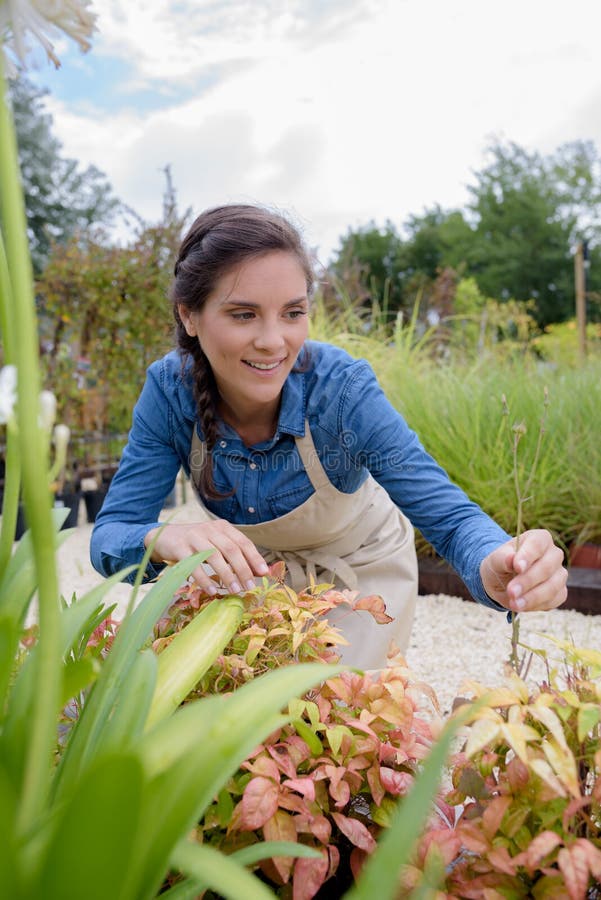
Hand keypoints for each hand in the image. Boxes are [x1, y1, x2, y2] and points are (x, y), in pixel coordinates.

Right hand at [144, 519, 268, 594]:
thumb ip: (236, 556)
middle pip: (231, 549)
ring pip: (214, 556)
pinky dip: (204, 579)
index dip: (255, 557)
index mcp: (223, 527)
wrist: (164, 536)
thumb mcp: (217, 545)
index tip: (264, 573)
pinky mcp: (179, 547)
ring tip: (234, 591)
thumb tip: (259, 572)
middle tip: (249, 587)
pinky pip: (194, 565)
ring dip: (226, 575)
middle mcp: (210, 529)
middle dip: (243, 569)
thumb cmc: (196, 544)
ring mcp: (194, 537)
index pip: (243, 542)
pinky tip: (212, 591)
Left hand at [480, 529, 567, 612]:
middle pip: (547, 567)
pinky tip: (522, 606)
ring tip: (514, 604)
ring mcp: (559, 573)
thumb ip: (502, 558)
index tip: (517, 567)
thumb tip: (511, 559)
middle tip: (511, 592)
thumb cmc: (500, 565)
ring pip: (553, 586)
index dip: (528, 555)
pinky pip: (554, 600)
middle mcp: (553, 554)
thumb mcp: (494, 560)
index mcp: (538, 538)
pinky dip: (537, 605)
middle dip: (528, 581)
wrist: (502, 581)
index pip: (537, 543)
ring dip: (533, 597)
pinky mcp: (560, 591)